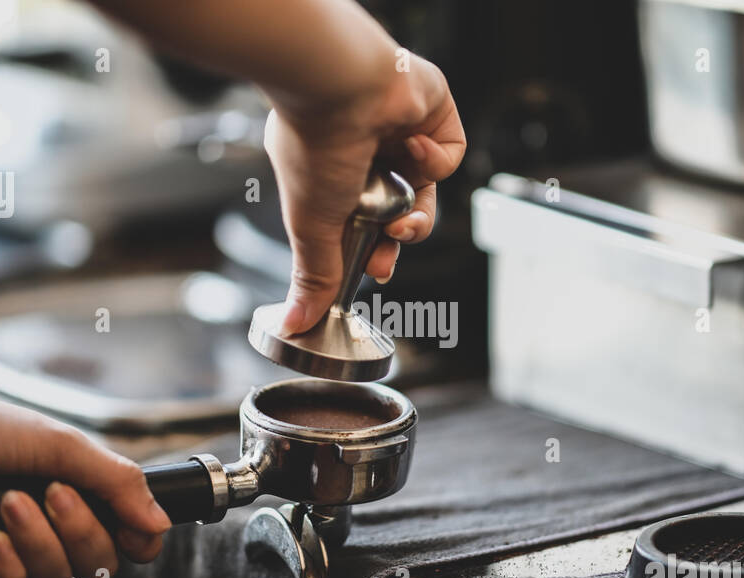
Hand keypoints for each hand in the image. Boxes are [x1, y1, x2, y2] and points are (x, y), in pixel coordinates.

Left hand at [0, 354, 169, 577]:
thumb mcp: (62, 444)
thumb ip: (116, 480)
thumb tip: (160, 520)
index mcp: (83, 494)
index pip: (129, 537)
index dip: (139, 540)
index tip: (134, 529)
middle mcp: (56, 528)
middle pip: (100, 564)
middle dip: (80, 530)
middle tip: (52, 492)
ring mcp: (20, 552)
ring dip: (38, 541)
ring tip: (9, 503)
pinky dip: (6, 562)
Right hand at [264, 52, 465, 334]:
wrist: (340, 85)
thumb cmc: (316, 147)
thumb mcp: (312, 226)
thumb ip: (314, 276)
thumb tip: (294, 326)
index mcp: (330, 169)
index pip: (359, 220)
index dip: (373, 249)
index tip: (377, 270)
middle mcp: (366, 148)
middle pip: (398, 210)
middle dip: (399, 239)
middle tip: (391, 253)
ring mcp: (401, 129)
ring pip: (428, 189)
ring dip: (418, 212)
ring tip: (404, 217)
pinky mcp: (434, 112)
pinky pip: (449, 153)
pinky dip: (435, 160)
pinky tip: (411, 147)